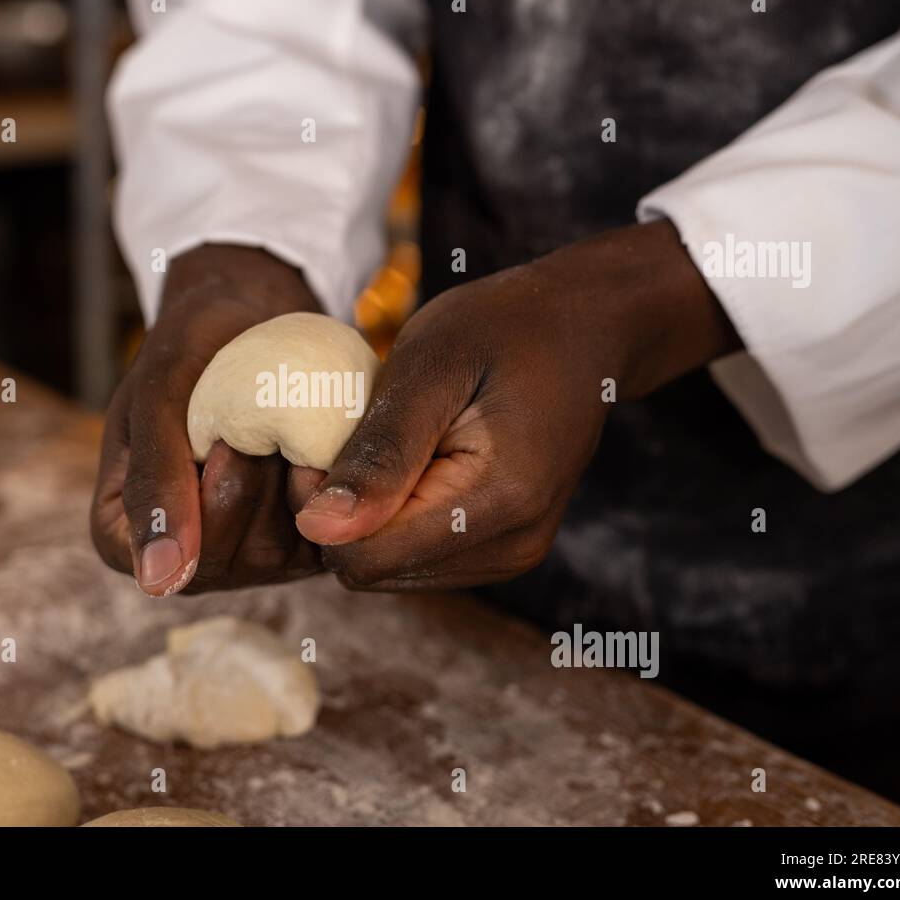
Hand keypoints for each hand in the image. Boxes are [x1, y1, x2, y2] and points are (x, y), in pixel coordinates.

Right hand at [91, 244, 324, 594]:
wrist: (252, 318)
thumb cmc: (191, 349)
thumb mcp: (158, 398)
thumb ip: (153, 483)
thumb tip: (157, 583)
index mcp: (125, 537)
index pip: (180, 557)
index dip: (211, 484)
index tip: (215, 428)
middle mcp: (188, 562)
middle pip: (236, 555)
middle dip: (252, 472)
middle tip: (247, 417)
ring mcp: (250, 562)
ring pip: (284, 546)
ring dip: (289, 469)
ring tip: (276, 422)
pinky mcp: (305, 547)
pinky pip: (327, 532)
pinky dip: (325, 474)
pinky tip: (310, 436)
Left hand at [293, 220, 741, 589]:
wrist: (583, 331)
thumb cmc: (503, 330)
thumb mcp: (430, 368)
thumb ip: (379, 452)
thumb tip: (317, 530)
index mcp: (499, 504)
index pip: (364, 558)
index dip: (322, 505)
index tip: (328, 439)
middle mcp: (510, 549)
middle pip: (372, 570)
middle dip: (346, 508)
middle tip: (360, 431)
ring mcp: (509, 557)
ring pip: (387, 569)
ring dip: (371, 510)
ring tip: (400, 440)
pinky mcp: (501, 552)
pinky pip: (415, 557)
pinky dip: (397, 514)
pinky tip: (418, 459)